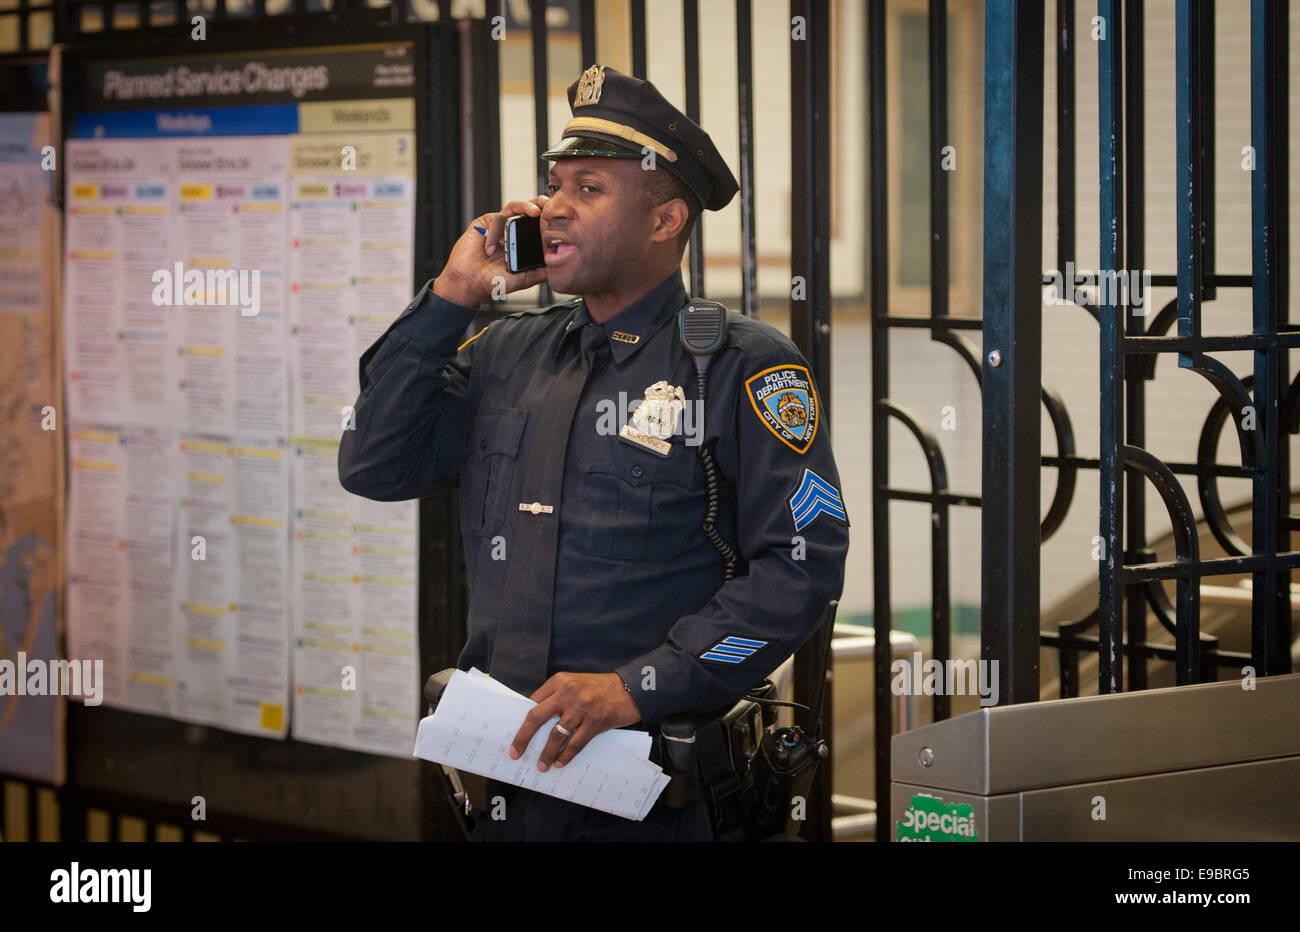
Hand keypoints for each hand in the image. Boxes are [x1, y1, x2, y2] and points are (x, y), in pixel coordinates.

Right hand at [433, 196, 551, 306]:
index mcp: (521, 241)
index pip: (537, 224)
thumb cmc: (493, 281)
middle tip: (549, 204)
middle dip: (539, 203)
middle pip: (527, 209)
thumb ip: (540, 273)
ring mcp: (497, 226)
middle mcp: (510, 230)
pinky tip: (490, 250)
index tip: (560, 217)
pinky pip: (495, 220)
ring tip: (534, 212)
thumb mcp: (523, 279)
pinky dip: (495, 234)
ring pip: (513, 207)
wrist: (470, 283)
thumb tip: (559, 268)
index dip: (547, 218)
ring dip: (525, 206)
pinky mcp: (483, 224)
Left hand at [508, 672, 641, 771]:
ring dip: (546, 753)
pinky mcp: (595, 723)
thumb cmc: (600, 688)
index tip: (514, 735)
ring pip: (556, 735)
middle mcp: (568, 693)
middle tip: (515, 753)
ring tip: (541, 765)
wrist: (630, 689)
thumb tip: (536, 720)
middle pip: (537, 717)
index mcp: (560, 681)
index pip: (533, 702)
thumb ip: (556, 696)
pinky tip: (559, 763)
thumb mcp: (575, 683)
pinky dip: (565, 756)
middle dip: (523, 738)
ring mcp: (582, 708)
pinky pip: (575, 744)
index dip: (522, 721)